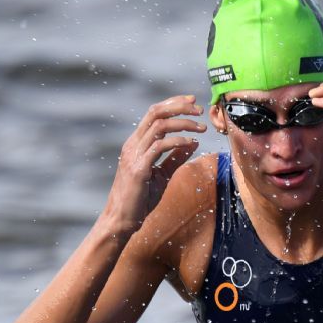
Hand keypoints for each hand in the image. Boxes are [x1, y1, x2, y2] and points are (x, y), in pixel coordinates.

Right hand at [103, 95, 206, 234]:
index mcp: (136, 143)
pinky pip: (160, 147)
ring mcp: (134, 155)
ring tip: (201, 128)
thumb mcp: (162, 175)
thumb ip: (175, 158)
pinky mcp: (139, 169)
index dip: (173, 103)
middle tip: (199, 109)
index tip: (192, 102)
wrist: (122, 220)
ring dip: (183, 123)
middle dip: (179, 106)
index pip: (153, 113)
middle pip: (155, 112)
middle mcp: (133, 145)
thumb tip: (193, 143)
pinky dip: (178, 142)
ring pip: (159, 126)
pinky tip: (191, 143)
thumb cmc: (140, 199)